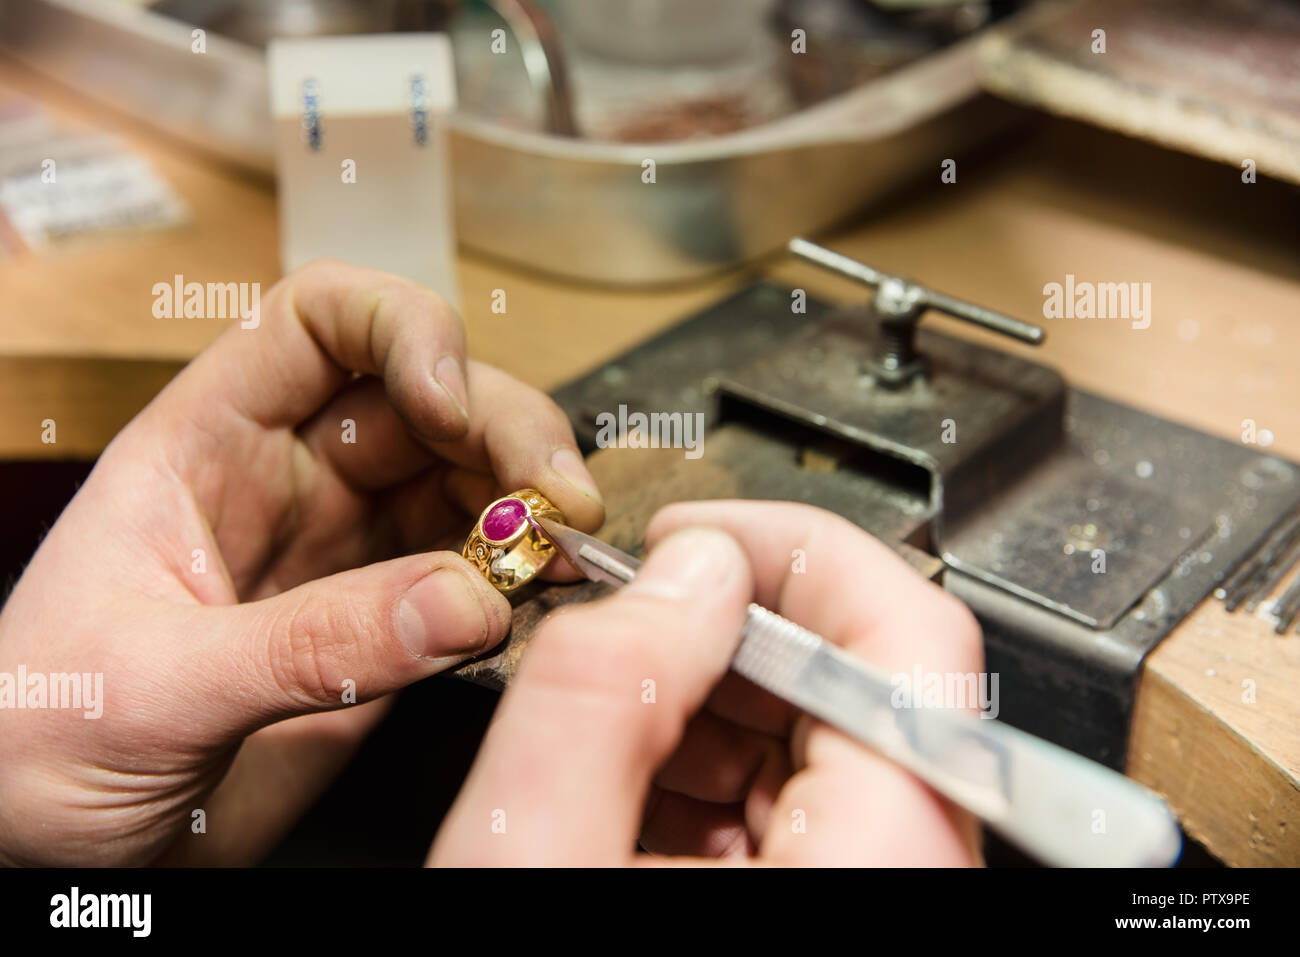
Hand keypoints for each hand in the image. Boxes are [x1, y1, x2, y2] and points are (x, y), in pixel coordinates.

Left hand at [0, 261, 602, 865]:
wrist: (33, 851)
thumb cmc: (28, 743)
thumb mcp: (154, 684)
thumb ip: (312, 643)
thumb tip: (464, 601)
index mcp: (206, 446)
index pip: (319, 323)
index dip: (401, 332)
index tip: (450, 403)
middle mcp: (288, 484)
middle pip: (424, 401)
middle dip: (503, 429)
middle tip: (557, 501)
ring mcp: (344, 557)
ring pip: (466, 483)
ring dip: (529, 504)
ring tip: (567, 554)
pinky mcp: (382, 631)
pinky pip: (474, 578)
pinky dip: (524, 580)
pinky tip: (547, 596)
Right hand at [430, 501, 982, 865]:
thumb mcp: (530, 858)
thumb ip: (599, 694)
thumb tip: (678, 568)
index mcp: (876, 856)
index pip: (912, 634)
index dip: (799, 547)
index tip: (704, 533)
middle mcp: (911, 870)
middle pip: (869, 679)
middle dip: (736, 627)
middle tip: (638, 619)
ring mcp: (883, 885)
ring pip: (835, 739)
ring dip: (721, 701)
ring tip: (623, 718)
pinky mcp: (846, 898)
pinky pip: (813, 805)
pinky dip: (726, 772)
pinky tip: (644, 791)